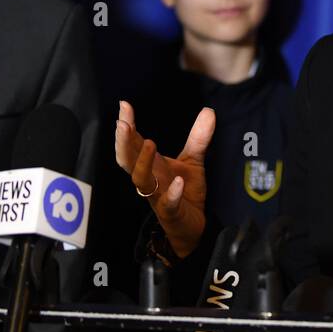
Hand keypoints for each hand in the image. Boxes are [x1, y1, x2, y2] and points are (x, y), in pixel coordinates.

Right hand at [113, 100, 214, 257]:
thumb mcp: (193, 160)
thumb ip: (198, 137)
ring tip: (149, 142)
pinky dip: (171, 193)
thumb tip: (209, 110)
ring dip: (142, 162)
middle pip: (128, 160)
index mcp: (150, 165)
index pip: (133, 143)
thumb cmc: (185, 191)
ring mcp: (157, 196)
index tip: (124, 106)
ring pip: (141, 180)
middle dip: (123, 142)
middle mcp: (149, 179)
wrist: (193, 226)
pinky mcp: (171, 213)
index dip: (127, 126)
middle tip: (123, 124)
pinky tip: (177, 182)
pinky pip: (167, 204)